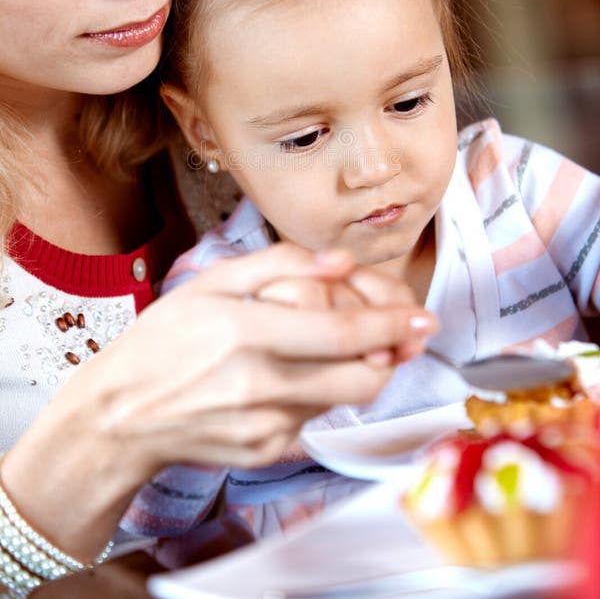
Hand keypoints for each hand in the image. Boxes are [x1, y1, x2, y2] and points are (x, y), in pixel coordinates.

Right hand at [1, 242, 436, 560]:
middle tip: (406, 333)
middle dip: (394, 354)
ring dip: (365, 373)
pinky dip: (324, 396)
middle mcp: (259, 386)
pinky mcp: (266, 453)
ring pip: (345, 402)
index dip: (392, 324)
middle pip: (360, 378)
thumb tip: (341, 261)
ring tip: (358, 348)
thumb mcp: (210, 282)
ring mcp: (265, 427)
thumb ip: (279, 263)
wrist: (120, 416)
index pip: (342, 333)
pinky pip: (317, 422)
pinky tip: (301, 376)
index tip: (423, 316)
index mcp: (246, 333)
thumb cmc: (163, 341)